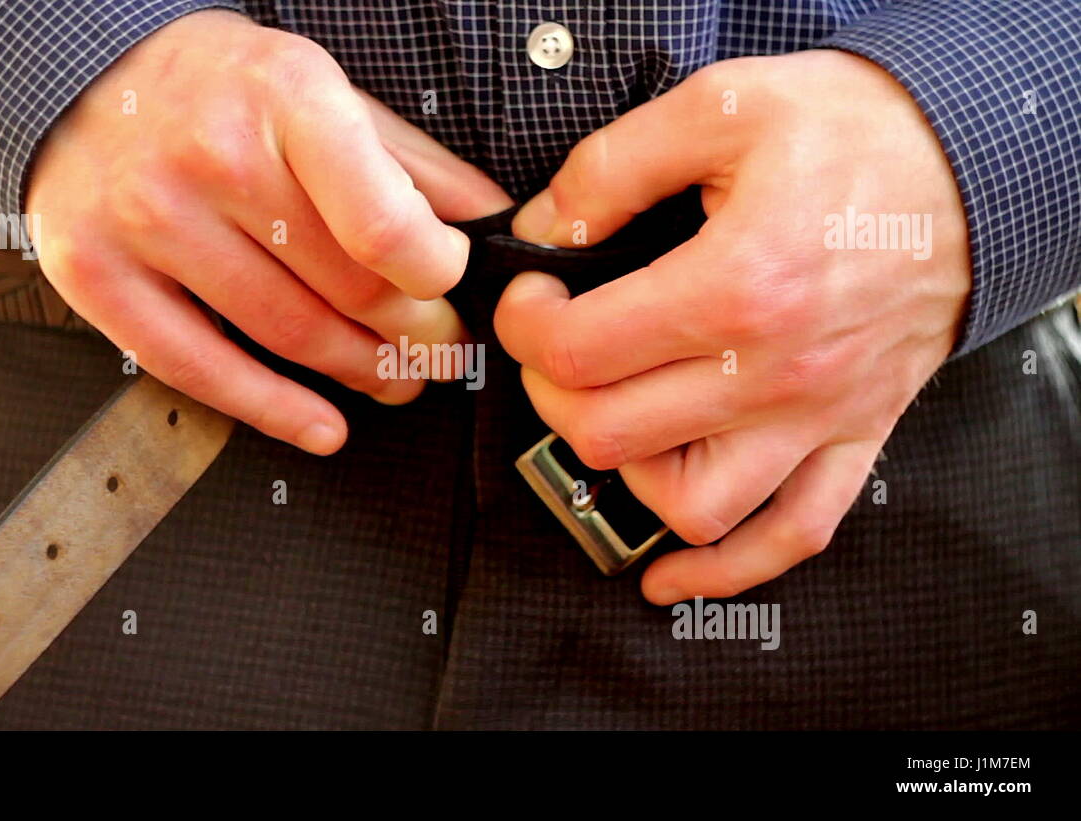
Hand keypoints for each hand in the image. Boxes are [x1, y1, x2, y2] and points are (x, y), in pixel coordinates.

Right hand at [28, 9, 511, 453]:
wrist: (81, 75)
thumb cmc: (210, 83)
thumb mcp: (319, 87)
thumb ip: (406, 159)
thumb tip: (484, 217)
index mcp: (284, 100)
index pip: (383, 225)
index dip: (437, 276)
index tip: (450, 284)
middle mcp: (211, 157)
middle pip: (348, 289)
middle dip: (415, 335)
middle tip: (438, 348)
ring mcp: (147, 222)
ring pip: (287, 334)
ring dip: (360, 374)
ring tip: (393, 378)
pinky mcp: (99, 276)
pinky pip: (200, 367)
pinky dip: (273, 410)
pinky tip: (319, 425)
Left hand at [494, 50, 970, 602]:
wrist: (974, 164)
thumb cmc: (858, 135)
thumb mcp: (723, 108)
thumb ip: (613, 168)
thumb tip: (546, 227)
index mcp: (737, 288)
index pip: (580, 350)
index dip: (525, 325)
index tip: (532, 298)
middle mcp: (775, 373)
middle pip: (611, 434)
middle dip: (553, 391)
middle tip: (556, 347)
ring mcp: (817, 417)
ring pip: (690, 506)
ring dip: (626, 474)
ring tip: (611, 418)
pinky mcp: (853, 435)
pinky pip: (793, 535)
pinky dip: (726, 571)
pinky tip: (671, 575)